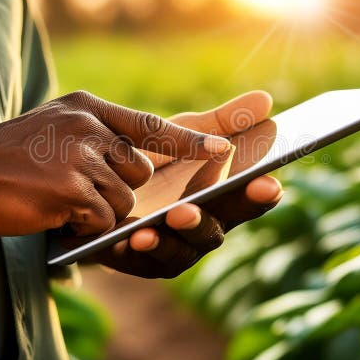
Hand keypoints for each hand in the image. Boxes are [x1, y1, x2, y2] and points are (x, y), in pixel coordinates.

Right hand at [0, 90, 228, 288]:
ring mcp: (82, 157)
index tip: (223, 149)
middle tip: (74, 185)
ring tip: (58, 196)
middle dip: (116, 188)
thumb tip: (136, 157)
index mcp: (87, 108)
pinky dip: (83, 224)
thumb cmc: (6, 154)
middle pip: (139, 171)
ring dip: (98, 209)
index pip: (151, 125)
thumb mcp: (54, 123)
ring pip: (124, 199)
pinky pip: (103, 218)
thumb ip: (93, 131)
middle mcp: (90, 127)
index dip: (189, 141)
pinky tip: (54, 211)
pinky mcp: (73, 190)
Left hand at [88, 91, 283, 277]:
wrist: (90, 177)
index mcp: (218, 200)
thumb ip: (220, 122)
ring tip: (169, 219)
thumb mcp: (180, 135)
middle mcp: (198, 229)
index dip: (260, 194)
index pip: (248, 200)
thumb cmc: (146, 157)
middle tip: (196, 207)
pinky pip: (139, 261)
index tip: (270, 183)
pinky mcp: (132, 259)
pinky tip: (135, 237)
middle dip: (212, 218)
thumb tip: (265, 99)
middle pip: (216, 229)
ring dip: (176, 236)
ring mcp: (167, 247)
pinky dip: (141, 250)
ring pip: (181, 251)